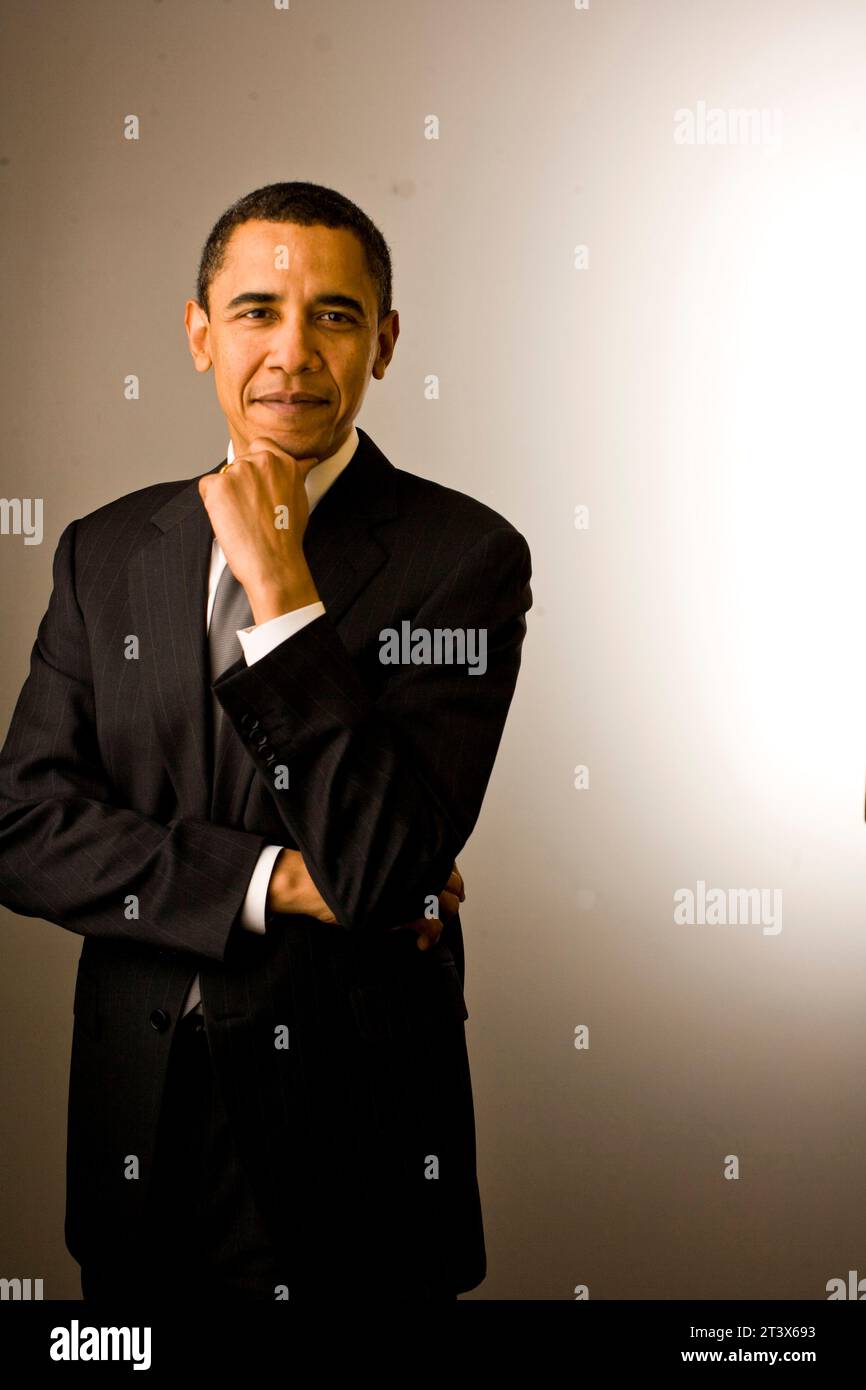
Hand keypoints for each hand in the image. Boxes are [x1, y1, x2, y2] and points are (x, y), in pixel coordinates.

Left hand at [198, 435, 320, 623]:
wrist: (273, 563)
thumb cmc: (286, 537)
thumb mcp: (300, 497)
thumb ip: (295, 474)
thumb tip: (307, 460)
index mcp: (284, 461)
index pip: (261, 445)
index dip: (255, 467)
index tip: (257, 486)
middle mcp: (263, 461)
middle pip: (239, 463)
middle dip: (240, 484)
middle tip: (252, 512)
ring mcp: (240, 471)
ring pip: (223, 476)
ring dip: (227, 495)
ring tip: (243, 518)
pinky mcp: (219, 485)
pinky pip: (206, 487)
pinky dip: (212, 504)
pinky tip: (229, 520)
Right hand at [266, 851, 466, 950]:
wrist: (305, 881)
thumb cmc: (329, 870)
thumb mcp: (365, 861)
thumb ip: (390, 864)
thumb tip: (410, 876)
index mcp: (401, 847)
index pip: (440, 855)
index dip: (448, 870)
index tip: (449, 878)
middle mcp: (408, 863)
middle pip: (448, 879)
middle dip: (451, 894)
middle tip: (448, 903)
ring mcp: (405, 885)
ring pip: (444, 902)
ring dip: (442, 916)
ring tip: (433, 924)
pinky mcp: (398, 909)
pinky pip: (429, 925)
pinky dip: (430, 937)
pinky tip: (422, 943)